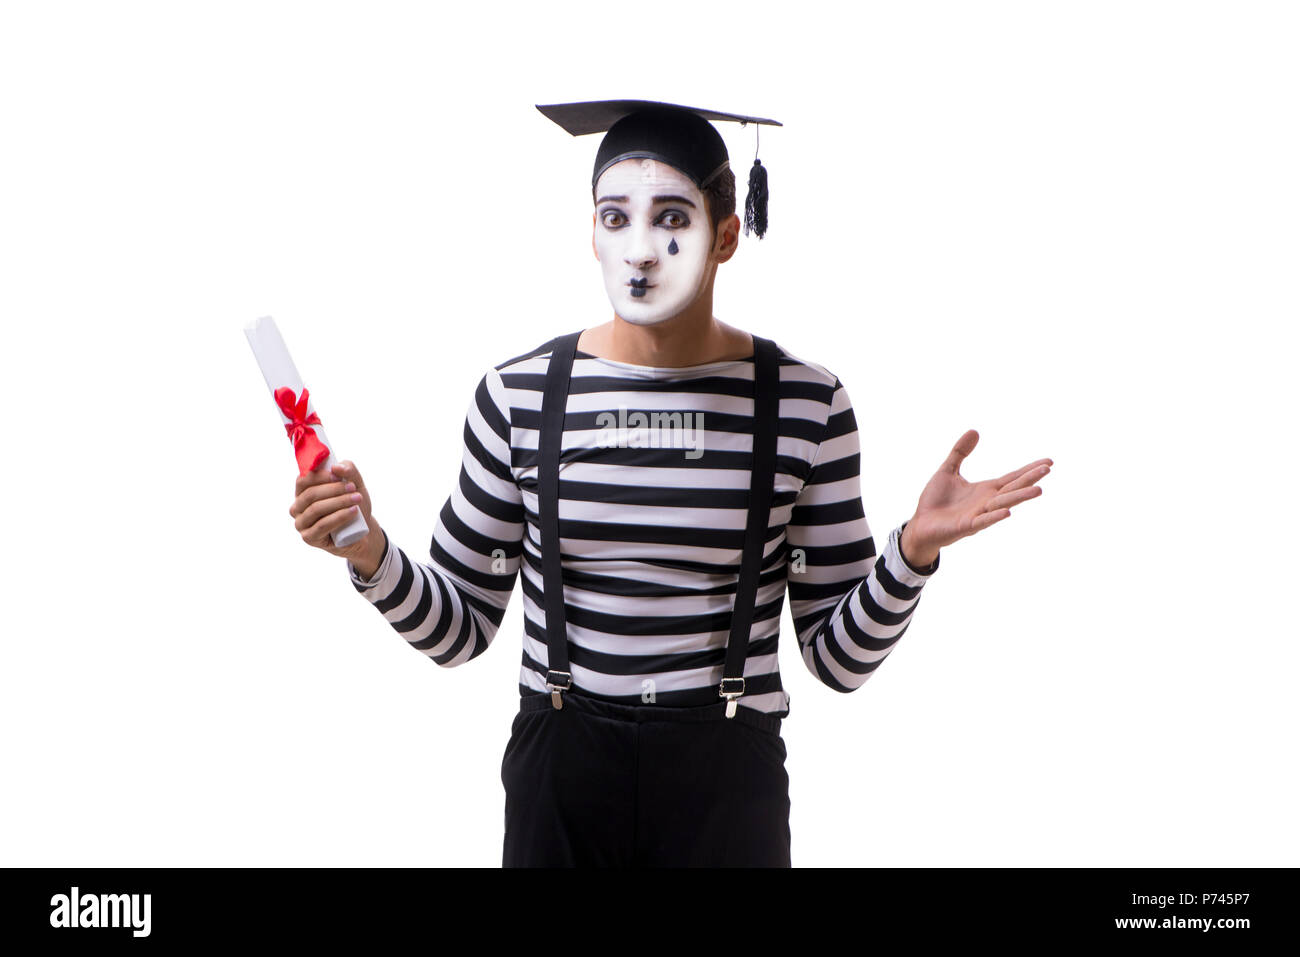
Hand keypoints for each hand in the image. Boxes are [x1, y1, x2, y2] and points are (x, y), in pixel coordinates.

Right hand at [289, 459, 384, 574]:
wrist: (361, 531)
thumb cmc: (353, 504)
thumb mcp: (355, 484)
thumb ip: (348, 470)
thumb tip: (336, 467)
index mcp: (302, 492)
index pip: (303, 480)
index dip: (320, 476)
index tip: (339, 475)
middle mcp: (297, 507)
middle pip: (310, 494)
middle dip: (333, 489)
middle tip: (353, 487)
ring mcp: (301, 524)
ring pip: (316, 509)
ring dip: (338, 502)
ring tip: (357, 498)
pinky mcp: (309, 537)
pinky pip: (322, 525)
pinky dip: (339, 517)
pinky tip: (353, 511)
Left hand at [900, 430, 1051, 565]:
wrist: (920, 524)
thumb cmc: (935, 500)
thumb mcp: (947, 470)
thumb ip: (960, 452)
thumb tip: (974, 431)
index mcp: (986, 489)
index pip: (1012, 478)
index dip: (1029, 470)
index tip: (1048, 462)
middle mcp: (987, 502)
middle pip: (1013, 489)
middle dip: (1030, 479)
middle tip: (1047, 469)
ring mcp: (979, 515)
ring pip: (1003, 504)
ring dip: (1020, 497)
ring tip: (1038, 490)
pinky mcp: (966, 526)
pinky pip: (983, 521)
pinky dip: (994, 516)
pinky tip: (1008, 511)